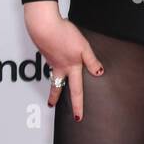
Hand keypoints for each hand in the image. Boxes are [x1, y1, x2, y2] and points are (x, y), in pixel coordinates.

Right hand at [23, 3, 103, 121]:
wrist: (44, 25)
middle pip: (57, 85)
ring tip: (51, 84)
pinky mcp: (45, 50)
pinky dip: (51, 63)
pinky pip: (49, 61)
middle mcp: (59, 66)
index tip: (77, 117)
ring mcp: (50, 59)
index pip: (76, 91)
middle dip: (54, 97)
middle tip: (51, 105)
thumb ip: (91, 60)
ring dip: (51, 81)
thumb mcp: (83, 47)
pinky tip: (53, 56)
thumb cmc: (64, 35)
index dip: (77, 105)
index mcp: (71, 68)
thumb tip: (99, 73)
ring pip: (52, 73)